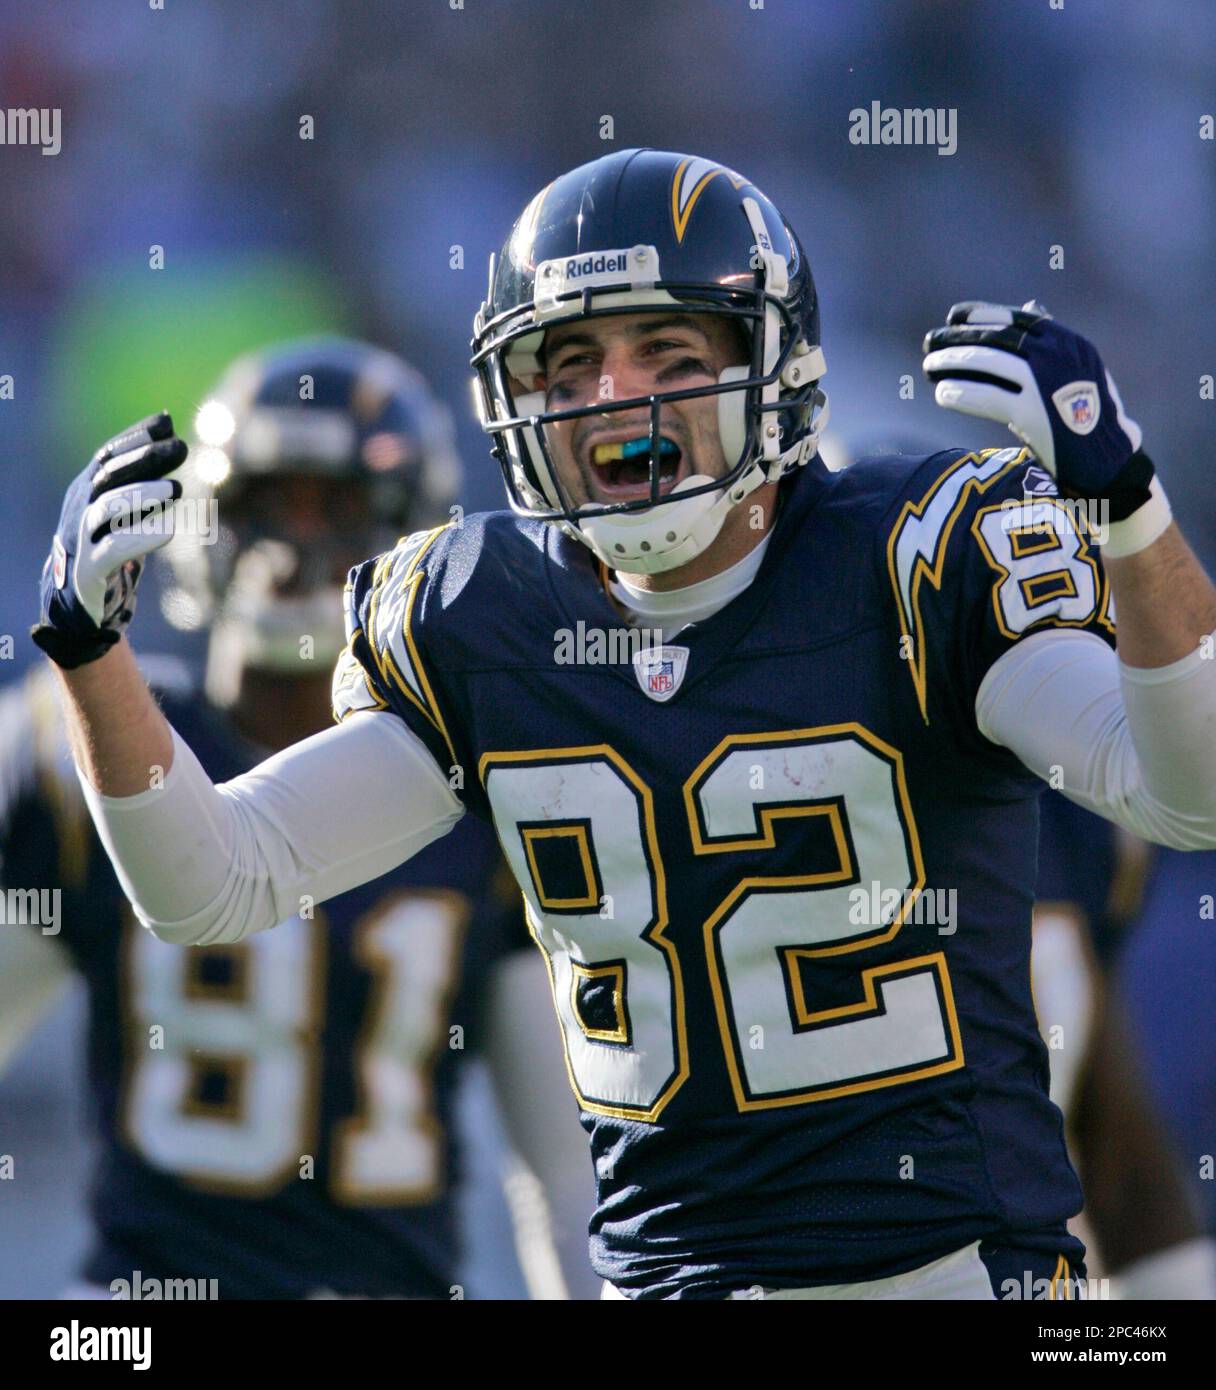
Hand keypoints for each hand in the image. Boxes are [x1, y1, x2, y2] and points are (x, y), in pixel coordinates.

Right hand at [31, 413, 186, 667]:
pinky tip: (170, 530)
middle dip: (144, 459)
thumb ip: (143, 473)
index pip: (108, 456)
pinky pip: (113, 550)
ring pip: (106, 509)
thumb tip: (169, 424)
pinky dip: (141, 537)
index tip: (167, 423)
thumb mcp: (123, 506)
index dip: (135, 437)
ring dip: (142, 495)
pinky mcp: (92, 569)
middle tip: (182, 448)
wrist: (77, 595)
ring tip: (176, 489)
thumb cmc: (108, 542)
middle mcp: (81, 508)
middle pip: (108, 476)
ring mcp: (83, 538)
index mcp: (88, 489)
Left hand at [923, 301, 1153, 517]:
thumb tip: (1029, 305)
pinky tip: (942, 392)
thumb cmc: (1087, 414)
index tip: (954, 316)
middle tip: (930, 341)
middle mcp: (1059, 356)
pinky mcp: (1034, 414)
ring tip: (928, 366)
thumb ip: (1050, 342)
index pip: (1018, 318)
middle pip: (997, 338)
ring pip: (989, 363)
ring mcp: (1046, 383)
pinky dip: (961, 392)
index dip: (983, 314)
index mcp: (1069, 342)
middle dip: (960, 338)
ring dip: (954, 361)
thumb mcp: (1077, 368)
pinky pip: (988, 397)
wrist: (1110, 459)